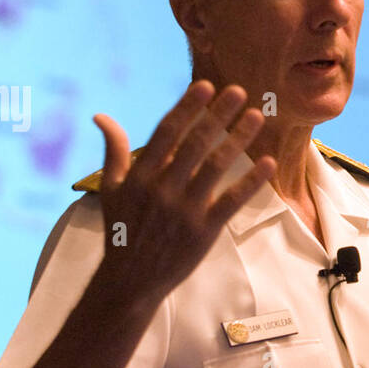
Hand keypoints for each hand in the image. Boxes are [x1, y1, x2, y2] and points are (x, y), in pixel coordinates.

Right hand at [92, 81, 275, 302]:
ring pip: (216, 167)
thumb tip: (101, 116)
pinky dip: (250, 181)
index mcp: (139, 176)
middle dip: (217, 115)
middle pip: (195, 144)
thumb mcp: (112, 190)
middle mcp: (162, 189)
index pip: (166, 132)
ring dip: (238, 139)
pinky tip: (267, 163)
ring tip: (255, 116)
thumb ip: (113, 150)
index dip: (187, 107)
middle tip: (238, 91)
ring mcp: (184, 210)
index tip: (206, 86)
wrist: (129, 281)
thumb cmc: (121, 232)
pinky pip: (231, 201)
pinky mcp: (204, 231)